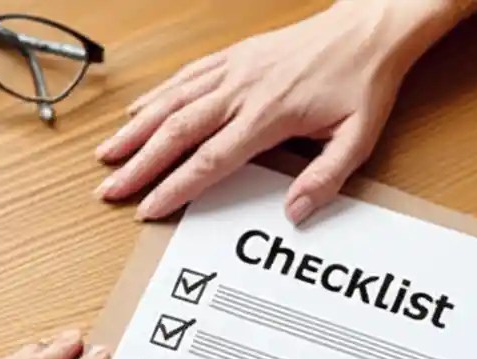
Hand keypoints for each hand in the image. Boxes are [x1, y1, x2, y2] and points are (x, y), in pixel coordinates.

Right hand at [95, 0, 458, 223]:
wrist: (368, 30)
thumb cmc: (363, 83)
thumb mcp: (358, 139)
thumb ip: (325, 178)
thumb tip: (295, 211)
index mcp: (269, 114)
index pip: (210, 160)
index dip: (176, 187)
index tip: (150, 207)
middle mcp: (242, 90)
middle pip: (178, 131)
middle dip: (139, 163)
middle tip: (110, 188)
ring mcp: (234, 69)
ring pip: (172, 101)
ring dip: (136, 129)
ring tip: (108, 154)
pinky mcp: (233, 56)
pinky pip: (185, 77)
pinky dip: (156, 95)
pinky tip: (136, 111)